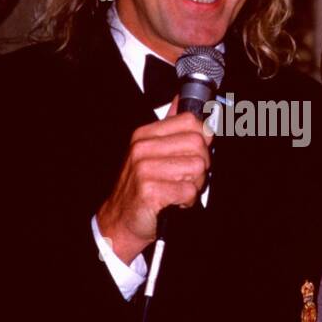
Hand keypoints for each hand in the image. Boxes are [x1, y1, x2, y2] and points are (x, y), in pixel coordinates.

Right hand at [96, 96, 213, 262]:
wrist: (119, 221)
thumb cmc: (139, 188)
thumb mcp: (149, 152)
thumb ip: (168, 128)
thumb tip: (181, 100)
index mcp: (145, 135)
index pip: (190, 121)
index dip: (202, 139)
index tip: (195, 154)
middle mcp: (142, 148)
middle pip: (198, 144)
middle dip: (201, 165)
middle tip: (187, 177)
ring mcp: (144, 169)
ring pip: (197, 168)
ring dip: (195, 184)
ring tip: (179, 189)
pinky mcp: (150, 190)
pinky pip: (189, 190)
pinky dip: (187, 200)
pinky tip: (174, 201)